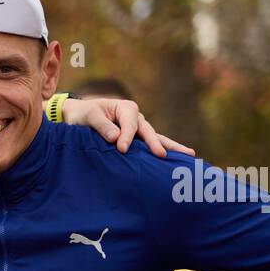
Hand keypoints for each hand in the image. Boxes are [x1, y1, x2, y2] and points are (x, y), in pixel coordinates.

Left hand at [61, 98, 195, 157]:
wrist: (80, 116)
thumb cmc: (84, 114)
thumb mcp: (89, 116)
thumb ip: (102, 126)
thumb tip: (117, 139)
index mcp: (126, 108)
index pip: (130, 125)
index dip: (127, 136)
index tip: (121, 149)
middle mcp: (136, 119)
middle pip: (150, 132)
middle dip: (157, 144)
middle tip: (163, 155)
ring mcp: (138, 131)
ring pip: (156, 140)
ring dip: (170, 148)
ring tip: (189, 155)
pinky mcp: (136, 142)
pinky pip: (149, 148)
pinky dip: (160, 154)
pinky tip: (175, 162)